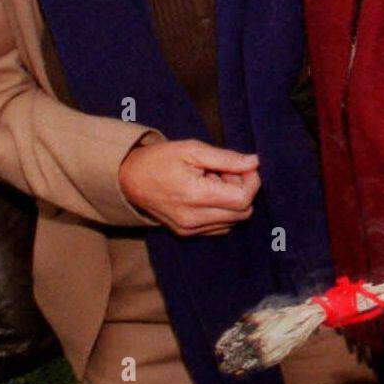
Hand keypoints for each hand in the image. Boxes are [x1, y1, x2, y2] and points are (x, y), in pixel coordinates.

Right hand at [119, 138, 260, 236]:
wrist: (128, 179)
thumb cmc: (159, 159)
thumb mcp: (192, 149)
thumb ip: (226, 158)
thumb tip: (255, 162)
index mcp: (196, 196)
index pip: (243, 199)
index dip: (251, 181)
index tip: (244, 166)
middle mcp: (194, 219)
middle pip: (242, 212)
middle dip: (242, 189)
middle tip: (225, 171)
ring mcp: (189, 230)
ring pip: (232, 220)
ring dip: (231, 200)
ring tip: (212, 181)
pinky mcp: (186, 233)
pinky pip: (219, 226)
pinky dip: (220, 210)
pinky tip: (206, 193)